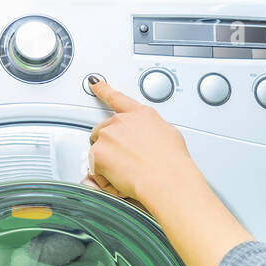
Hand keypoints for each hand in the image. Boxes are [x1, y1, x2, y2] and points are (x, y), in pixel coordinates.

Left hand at [82, 78, 195, 206]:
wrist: (165, 177)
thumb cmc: (171, 161)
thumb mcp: (168, 134)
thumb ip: (151, 130)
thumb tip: (150, 137)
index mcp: (140, 114)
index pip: (117, 98)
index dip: (103, 89)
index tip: (94, 83)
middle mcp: (121, 121)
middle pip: (103, 131)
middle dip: (108, 147)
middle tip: (124, 162)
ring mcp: (108, 136)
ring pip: (97, 153)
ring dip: (107, 165)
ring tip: (128, 174)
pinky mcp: (98, 153)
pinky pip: (96, 171)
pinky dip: (106, 181)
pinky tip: (122, 181)